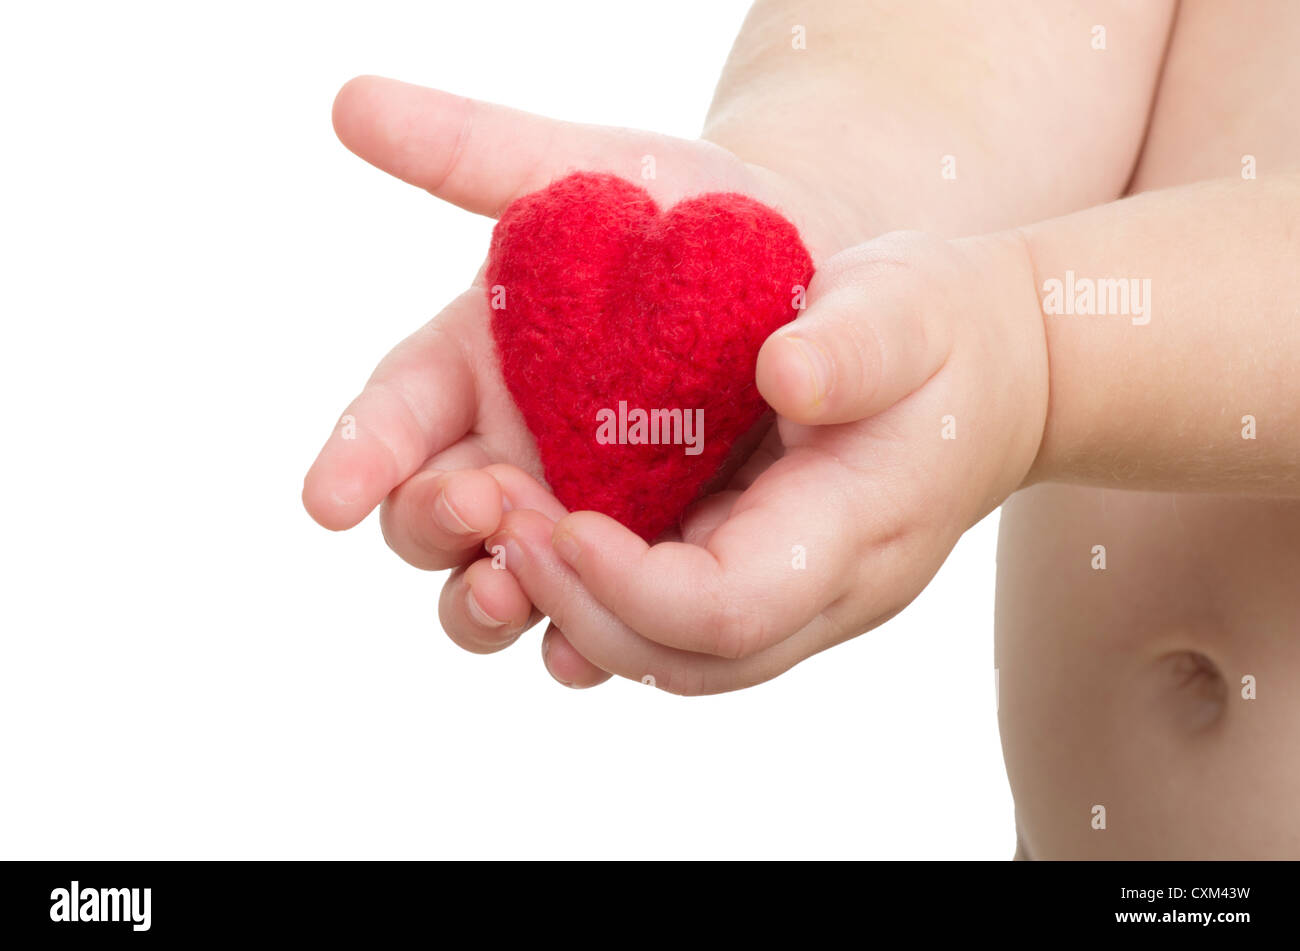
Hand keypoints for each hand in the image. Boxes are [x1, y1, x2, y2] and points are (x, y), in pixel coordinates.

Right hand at [302, 76, 861, 673]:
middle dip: (432, 526)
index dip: (358, 452)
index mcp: (478, 363)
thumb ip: (481, 150)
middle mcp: (510, 447)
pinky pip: (598, 624)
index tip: (327, 496)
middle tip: (476, 510)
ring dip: (490, 599)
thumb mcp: (600, 169)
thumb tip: (351, 102)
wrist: (817, 271)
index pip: (394, 414)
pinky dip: (581, 640)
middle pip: (431, 515)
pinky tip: (592, 646)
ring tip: (510, 588)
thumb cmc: (699, 211)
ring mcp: (575, 510)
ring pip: (502, 586)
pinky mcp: (644, 561)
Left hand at [487, 230, 1049, 692]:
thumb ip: (855, 344)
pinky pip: (673, 623)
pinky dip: (602, 596)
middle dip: (577, 607)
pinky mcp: (763, 577)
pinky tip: (549, 535)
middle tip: (497, 526)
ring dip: (576, 610)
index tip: (553, 519)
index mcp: (854, 534)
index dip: (626, 585)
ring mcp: (794, 600)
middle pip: (684, 661)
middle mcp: (822, 594)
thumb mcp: (907, 308)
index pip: (726, 610)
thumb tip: (784, 373)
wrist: (995, 376)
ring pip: (671, 658)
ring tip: (504, 530)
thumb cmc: (944, 334)